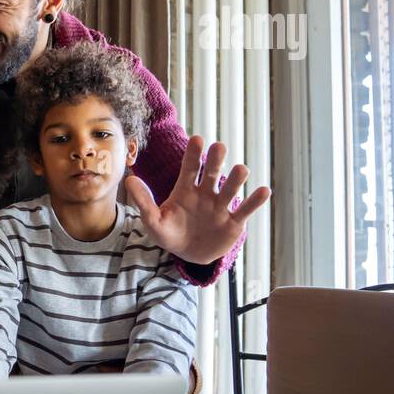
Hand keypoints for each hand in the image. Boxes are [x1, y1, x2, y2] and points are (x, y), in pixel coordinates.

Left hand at [125, 136, 270, 265]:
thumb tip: (129, 180)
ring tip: (241, 169)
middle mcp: (206, 194)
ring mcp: (221, 207)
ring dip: (236, 179)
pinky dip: (254, 201)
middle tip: (219, 147)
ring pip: (230, 189)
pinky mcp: (234, 223)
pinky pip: (246, 210)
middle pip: (212, 173)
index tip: (197, 139)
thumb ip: (144, 201)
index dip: (193, 154)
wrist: (187, 255)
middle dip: (216, 161)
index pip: (190, 168)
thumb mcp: (153, 220)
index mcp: (185, 190)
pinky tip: (264, 191)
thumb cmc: (169, 233)